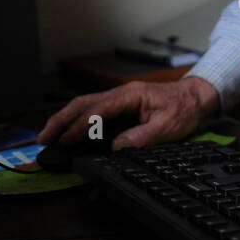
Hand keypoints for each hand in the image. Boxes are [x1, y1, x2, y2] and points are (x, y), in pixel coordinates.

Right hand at [37, 76, 220, 149]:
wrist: (196, 96)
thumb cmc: (184, 108)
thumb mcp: (167, 126)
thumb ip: (141, 137)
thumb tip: (115, 146)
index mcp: (130, 95)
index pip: (96, 111)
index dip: (78, 126)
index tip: (65, 141)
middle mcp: (121, 93)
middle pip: (83, 104)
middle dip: (60, 120)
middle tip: (43, 138)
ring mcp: (120, 97)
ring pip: (85, 105)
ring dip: (65, 118)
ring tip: (49, 134)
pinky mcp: (121, 103)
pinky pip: (94, 108)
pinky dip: (77, 118)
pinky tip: (70, 129)